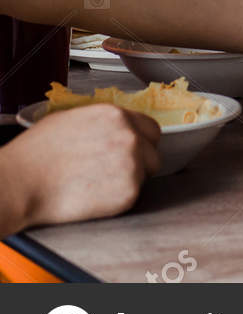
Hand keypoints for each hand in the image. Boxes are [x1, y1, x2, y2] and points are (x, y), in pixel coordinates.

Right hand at [0, 105, 158, 231]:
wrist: (19, 184)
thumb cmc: (34, 155)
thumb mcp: (68, 120)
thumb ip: (99, 121)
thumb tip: (109, 126)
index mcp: (114, 115)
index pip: (150, 127)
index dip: (140, 141)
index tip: (132, 150)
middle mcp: (128, 135)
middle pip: (152, 151)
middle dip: (139, 161)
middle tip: (113, 171)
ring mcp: (131, 163)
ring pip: (146, 173)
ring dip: (129, 179)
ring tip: (97, 183)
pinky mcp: (128, 191)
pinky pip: (133, 194)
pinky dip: (118, 198)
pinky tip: (95, 195)